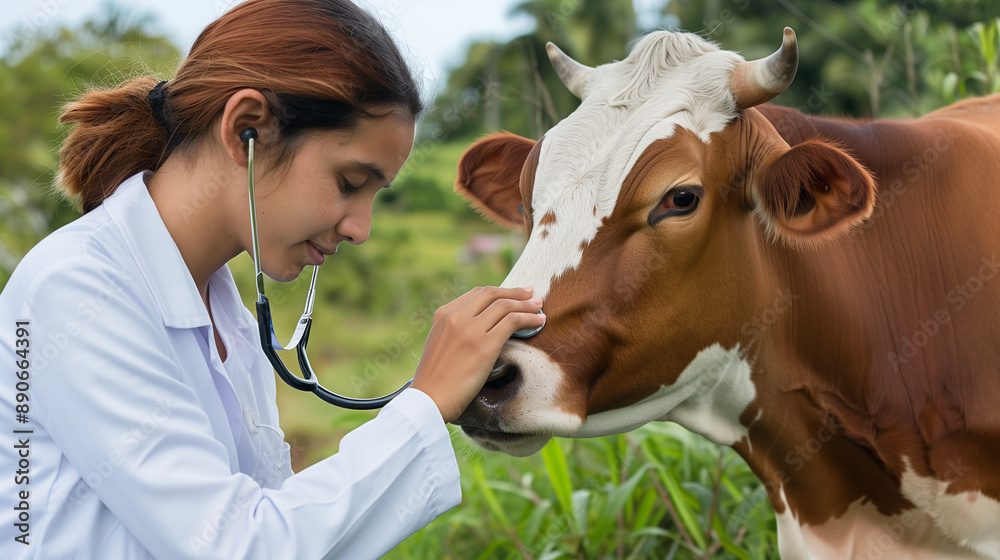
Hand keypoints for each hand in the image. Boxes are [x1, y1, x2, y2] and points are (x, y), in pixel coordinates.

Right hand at [411, 286, 544, 421]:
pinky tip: (539, 321)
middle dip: (515, 292)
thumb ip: (455, 332)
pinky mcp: (484, 344)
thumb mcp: (439, 345)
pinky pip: (512, 322)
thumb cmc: (435, 380)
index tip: (513, 294)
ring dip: (526, 304)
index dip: (499, 292)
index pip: (477, 294)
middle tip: (532, 293)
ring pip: (505, 306)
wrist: (429, 399)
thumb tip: (480, 329)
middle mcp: (456, 317)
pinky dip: (529, 318)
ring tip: (540, 307)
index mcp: (444, 314)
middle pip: (492, 294)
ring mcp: (470, 329)